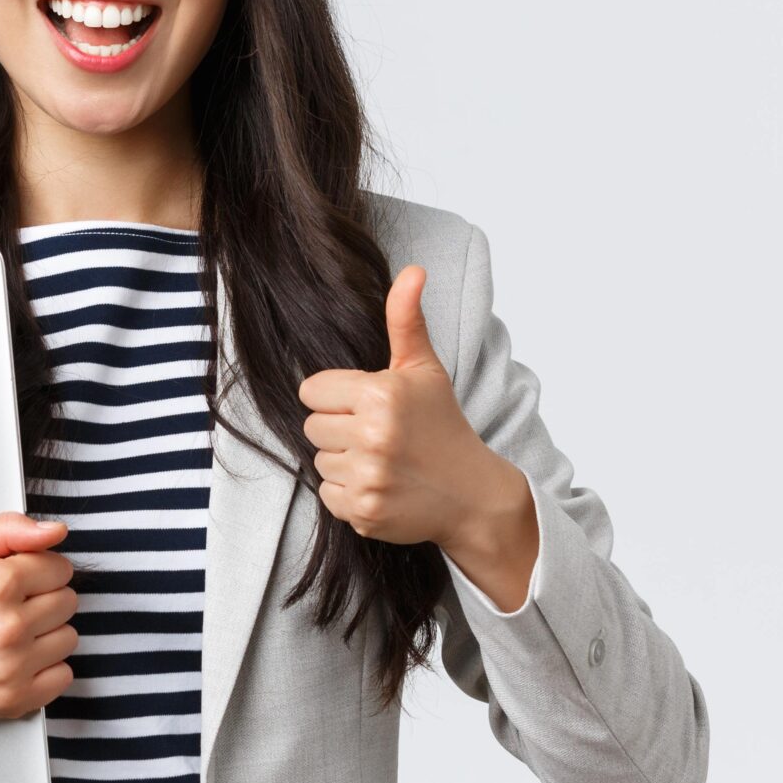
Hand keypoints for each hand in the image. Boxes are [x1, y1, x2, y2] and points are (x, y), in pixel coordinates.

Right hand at [0, 513, 79, 735]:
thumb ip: (10, 528)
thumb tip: (55, 532)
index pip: (60, 568)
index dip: (39, 569)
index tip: (15, 579)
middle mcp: (8, 627)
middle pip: (68, 601)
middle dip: (44, 599)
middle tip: (9, 606)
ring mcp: (12, 668)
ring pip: (69, 637)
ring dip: (46, 633)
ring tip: (11, 632)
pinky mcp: (15, 699)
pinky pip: (64, 676)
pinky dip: (45, 668)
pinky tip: (16, 659)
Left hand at [298, 264, 510, 547]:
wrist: (471, 494)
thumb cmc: (442, 425)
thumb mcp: (424, 369)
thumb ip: (406, 319)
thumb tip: (412, 270)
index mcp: (380, 395)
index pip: (312, 391)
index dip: (336, 396)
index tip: (366, 405)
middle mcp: (372, 436)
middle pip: (311, 426)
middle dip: (339, 428)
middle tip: (377, 434)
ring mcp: (368, 478)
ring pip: (319, 460)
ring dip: (343, 460)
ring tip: (381, 460)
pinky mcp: (363, 511)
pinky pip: (327, 493)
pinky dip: (348, 492)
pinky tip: (380, 485)